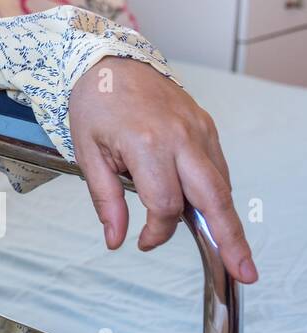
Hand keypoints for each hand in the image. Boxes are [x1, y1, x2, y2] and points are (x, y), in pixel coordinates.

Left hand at [68, 56, 257, 283]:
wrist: (109, 60)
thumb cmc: (94, 104)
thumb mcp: (87, 152)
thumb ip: (105, 198)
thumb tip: (115, 239)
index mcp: (148, 144)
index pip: (165, 204)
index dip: (156, 231)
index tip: (142, 242)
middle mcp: (182, 137)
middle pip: (214, 197)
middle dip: (231, 238)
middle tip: (245, 273)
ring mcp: (199, 130)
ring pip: (220, 184)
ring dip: (226, 218)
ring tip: (234, 251)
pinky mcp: (206, 125)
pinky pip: (217, 167)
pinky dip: (215, 191)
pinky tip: (208, 209)